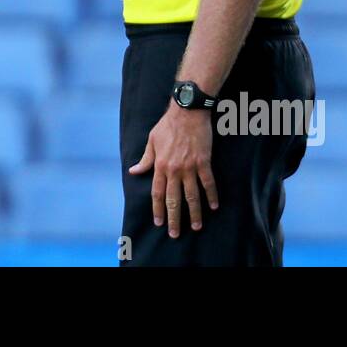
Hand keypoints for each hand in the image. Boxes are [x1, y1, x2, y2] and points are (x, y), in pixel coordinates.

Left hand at [128, 105, 219, 237]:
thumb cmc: (168, 125)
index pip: (157, 193)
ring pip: (192, 195)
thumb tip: (134, 171)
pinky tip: (213, 206)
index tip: (159, 222)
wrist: (187, 112)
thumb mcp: (152, 141)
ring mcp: (189, 167)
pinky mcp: (204, 162)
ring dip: (194, 213)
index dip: (158, 209)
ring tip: (196, 226)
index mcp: (160, 165)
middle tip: (176, 234)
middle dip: (174, 218)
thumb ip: (145, 159)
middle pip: (173, 199)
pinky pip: (208, 183)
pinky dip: (211, 196)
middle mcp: (174, 169)